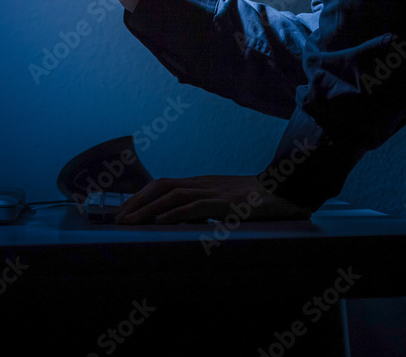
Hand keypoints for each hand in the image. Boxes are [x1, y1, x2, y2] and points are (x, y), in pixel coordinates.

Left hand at [114, 175, 310, 223]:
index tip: (123, 212)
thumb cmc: (259, 201)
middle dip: (136, 201)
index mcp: (202, 183)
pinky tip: (162, 221)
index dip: (141, 196)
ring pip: (173, 194)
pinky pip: (197, 206)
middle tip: (117, 220)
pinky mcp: (228, 203)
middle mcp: (204, 183)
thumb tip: (183, 223)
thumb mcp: (227, 203)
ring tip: (130, 223)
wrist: (288, 191)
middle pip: (161, 185)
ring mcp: (216, 191)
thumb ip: (207, 208)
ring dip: (148, 208)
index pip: (163, 185)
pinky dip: (176, 213)